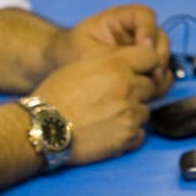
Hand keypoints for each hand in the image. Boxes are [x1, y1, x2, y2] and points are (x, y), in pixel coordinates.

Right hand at [37, 42, 160, 163]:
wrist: (44, 128)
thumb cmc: (56, 96)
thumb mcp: (81, 66)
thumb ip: (110, 64)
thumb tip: (128, 67)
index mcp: (116, 65)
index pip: (151, 57)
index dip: (145, 65)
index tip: (137, 73)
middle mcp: (127, 88)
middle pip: (150, 87)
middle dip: (137, 92)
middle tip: (114, 100)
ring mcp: (129, 114)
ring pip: (145, 112)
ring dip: (132, 114)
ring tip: (108, 118)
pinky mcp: (127, 138)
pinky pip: (140, 135)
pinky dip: (129, 135)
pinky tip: (110, 132)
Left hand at [51, 4, 172, 98]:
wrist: (64, 71)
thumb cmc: (71, 55)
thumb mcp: (89, 51)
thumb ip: (116, 54)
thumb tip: (145, 58)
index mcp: (120, 19)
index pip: (144, 16)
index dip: (148, 30)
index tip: (143, 48)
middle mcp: (135, 33)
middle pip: (160, 37)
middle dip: (158, 55)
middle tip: (153, 74)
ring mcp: (141, 52)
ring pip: (163, 57)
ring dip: (160, 71)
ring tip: (151, 85)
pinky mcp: (143, 70)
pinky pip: (158, 74)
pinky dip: (157, 83)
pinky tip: (150, 93)